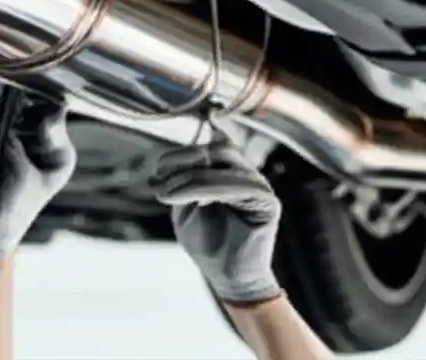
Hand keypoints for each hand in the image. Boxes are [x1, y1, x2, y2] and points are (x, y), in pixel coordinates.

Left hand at [151, 137, 281, 303]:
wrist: (229, 278)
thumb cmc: (208, 243)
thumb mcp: (186, 206)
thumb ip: (184, 179)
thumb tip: (176, 154)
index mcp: (229, 172)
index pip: (206, 148)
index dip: (179, 155)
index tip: (157, 173)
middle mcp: (247, 173)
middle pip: (217, 148)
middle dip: (184, 162)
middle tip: (162, 187)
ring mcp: (260, 184)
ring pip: (224, 162)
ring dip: (191, 178)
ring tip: (169, 196)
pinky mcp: (268, 201)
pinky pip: (238, 185)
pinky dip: (207, 189)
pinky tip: (191, 203)